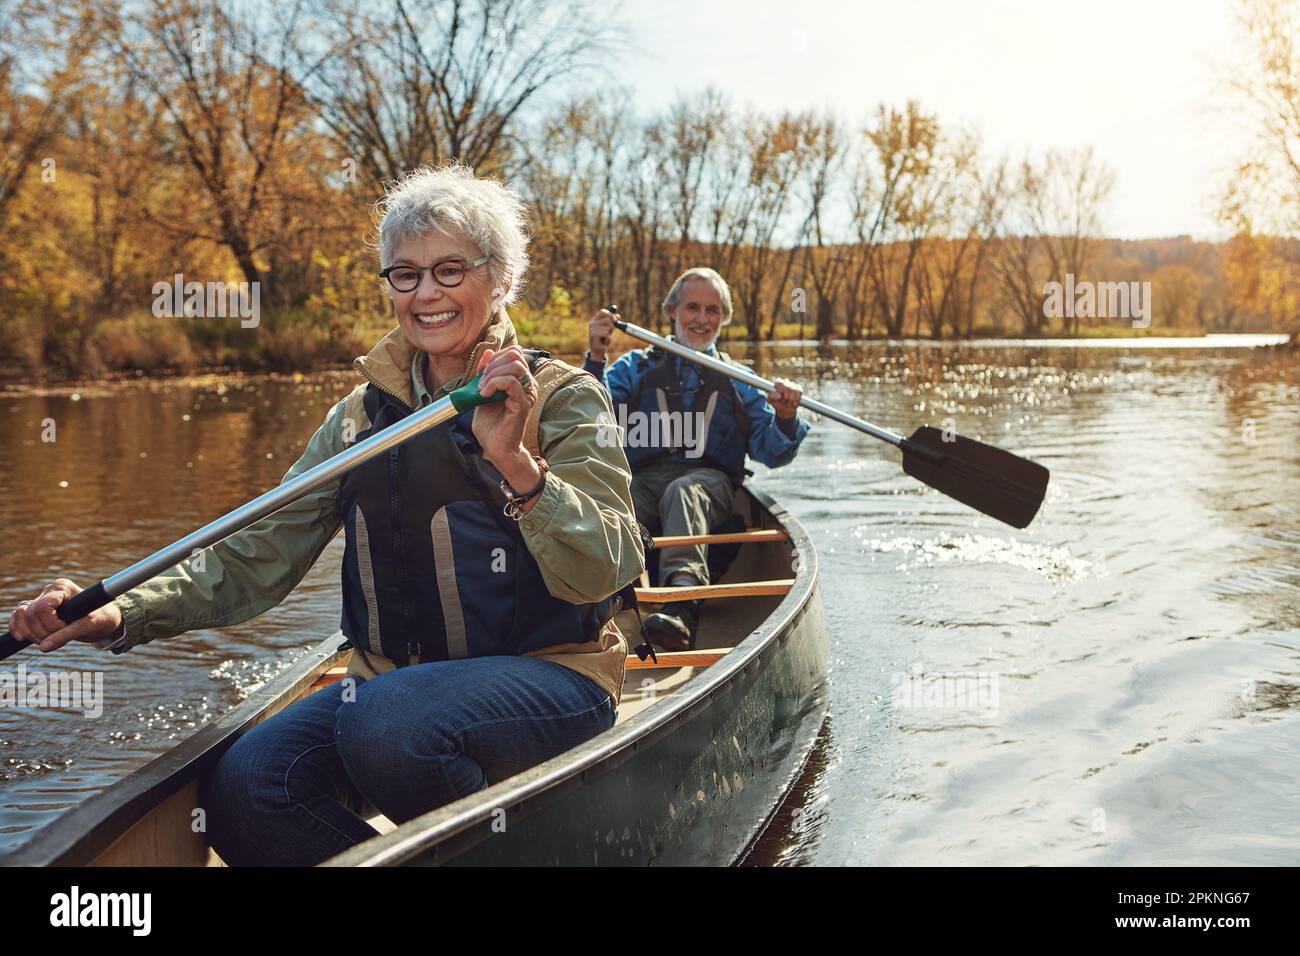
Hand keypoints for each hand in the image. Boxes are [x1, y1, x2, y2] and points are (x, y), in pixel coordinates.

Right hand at [7, 578, 121, 651]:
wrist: (103, 619)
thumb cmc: (100, 618)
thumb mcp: (87, 626)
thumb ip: (66, 635)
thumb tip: (43, 647)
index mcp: (63, 587)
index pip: (43, 607)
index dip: (51, 624)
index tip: (66, 629)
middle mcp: (49, 591)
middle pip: (31, 613)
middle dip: (42, 632)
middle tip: (58, 639)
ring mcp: (41, 599)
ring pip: (22, 616)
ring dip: (31, 633)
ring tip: (47, 641)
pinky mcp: (36, 611)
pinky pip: (18, 618)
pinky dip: (18, 629)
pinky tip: (23, 638)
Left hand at [472, 346, 540, 495]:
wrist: (495, 447)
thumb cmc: (491, 424)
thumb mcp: (483, 392)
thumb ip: (486, 373)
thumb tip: (487, 352)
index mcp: (520, 380)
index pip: (513, 353)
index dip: (495, 357)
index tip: (482, 373)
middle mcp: (528, 385)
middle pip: (515, 356)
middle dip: (493, 365)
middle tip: (481, 382)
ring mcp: (527, 393)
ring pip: (514, 366)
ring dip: (493, 374)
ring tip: (483, 389)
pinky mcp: (523, 403)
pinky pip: (511, 382)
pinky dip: (494, 383)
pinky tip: (485, 394)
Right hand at [587, 310, 616, 361]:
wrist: (597, 351)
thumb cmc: (603, 339)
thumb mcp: (609, 329)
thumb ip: (612, 321)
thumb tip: (618, 316)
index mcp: (595, 320)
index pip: (603, 311)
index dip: (610, 314)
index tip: (615, 320)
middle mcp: (592, 323)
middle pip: (608, 319)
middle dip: (611, 326)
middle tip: (608, 333)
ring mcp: (592, 329)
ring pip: (608, 327)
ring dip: (609, 334)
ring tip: (604, 338)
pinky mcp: (593, 335)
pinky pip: (606, 334)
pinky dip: (608, 339)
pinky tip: (604, 342)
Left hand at [770, 378, 801, 420]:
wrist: (785, 409)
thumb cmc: (777, 403)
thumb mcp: (771, 401)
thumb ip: (772, 397)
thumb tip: (779, 395)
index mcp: (777, 383)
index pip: (779, 382)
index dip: (781, 389)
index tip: (781, 396)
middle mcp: (785, 382)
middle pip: (788, 386)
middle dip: (787, 396)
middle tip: (784, 401)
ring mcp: (793, 385)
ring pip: (794, 390)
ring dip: (792, 399)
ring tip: (788, 403)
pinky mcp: (799, 389)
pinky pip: (799, 392)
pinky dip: (797, 399)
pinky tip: (794, 402)